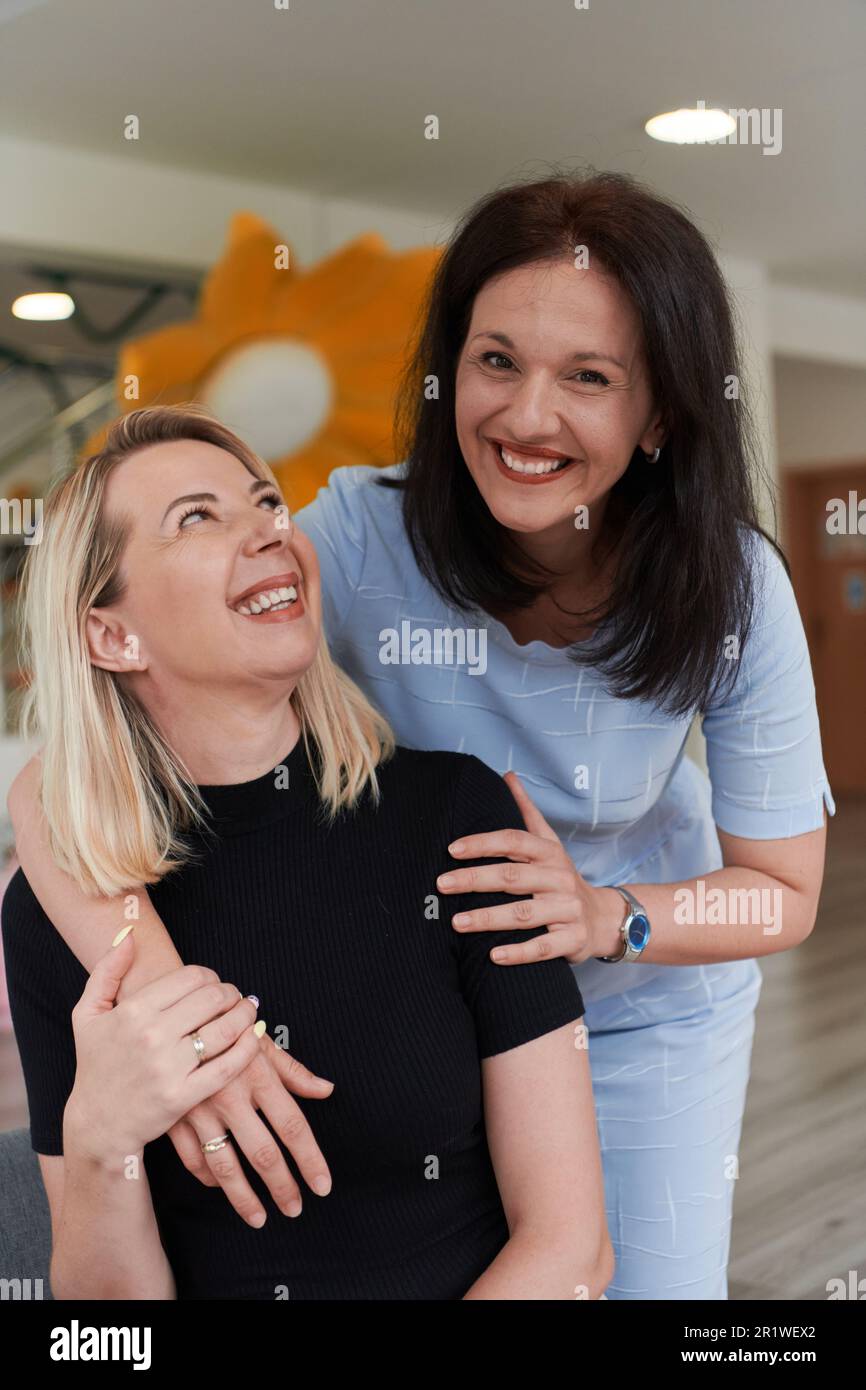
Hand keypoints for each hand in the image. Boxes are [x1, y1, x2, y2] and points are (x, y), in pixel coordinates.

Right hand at [67, 931, 261, 1158]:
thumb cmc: (96, 1064)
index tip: (213, 983)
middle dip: (231, 993)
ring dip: (245, 1014)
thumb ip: (106, 971)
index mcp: (133, 1011)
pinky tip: (255, 1036)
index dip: (210, 976)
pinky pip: (229, 1065)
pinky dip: (249, 1047)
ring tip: (248, 1011)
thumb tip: (129, 935)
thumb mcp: (88, 1014)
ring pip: (226, 1028)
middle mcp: (152, 1036)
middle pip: (212, 999)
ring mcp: (169, 1067)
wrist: (97, 1123)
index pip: (191, 977)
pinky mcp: (183, 1096)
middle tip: (235, 996)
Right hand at [166, 1034, 334, 1226]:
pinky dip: (207, 1178)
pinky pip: (191, 1159)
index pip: (292, 1126)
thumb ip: (293, 1070)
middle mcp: (230, 1095)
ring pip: (225, 1165)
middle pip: (263, 1153)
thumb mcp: (261, 1041)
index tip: (322, 1186)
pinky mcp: (173, 1117)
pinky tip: (220, 1186)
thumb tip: (326, 1090)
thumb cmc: (224, 1026)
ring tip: (260, 1217)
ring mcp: (198, 1109)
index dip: (310, 1159)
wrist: (171, 1015)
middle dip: (282, 1186)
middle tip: (294, 1208)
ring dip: (244, 1197)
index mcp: (257, 1074)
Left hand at [436, 771, 622, 965]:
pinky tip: (492, 956)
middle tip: (441, 885)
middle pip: (512, 876)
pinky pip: (543, 948)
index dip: (483, 843)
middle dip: (474, 879)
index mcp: (549, 853)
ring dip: (489, 918)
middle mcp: (559, 878)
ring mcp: (568, 910)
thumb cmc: (562, 878)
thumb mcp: (549, 843)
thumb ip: (527, 811)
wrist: (604, 917)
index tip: (452, 849)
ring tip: (457, 923)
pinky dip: (518, 953)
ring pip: (525, 914)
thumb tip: (507, 776)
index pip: (514, 841)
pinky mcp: (573, 939)